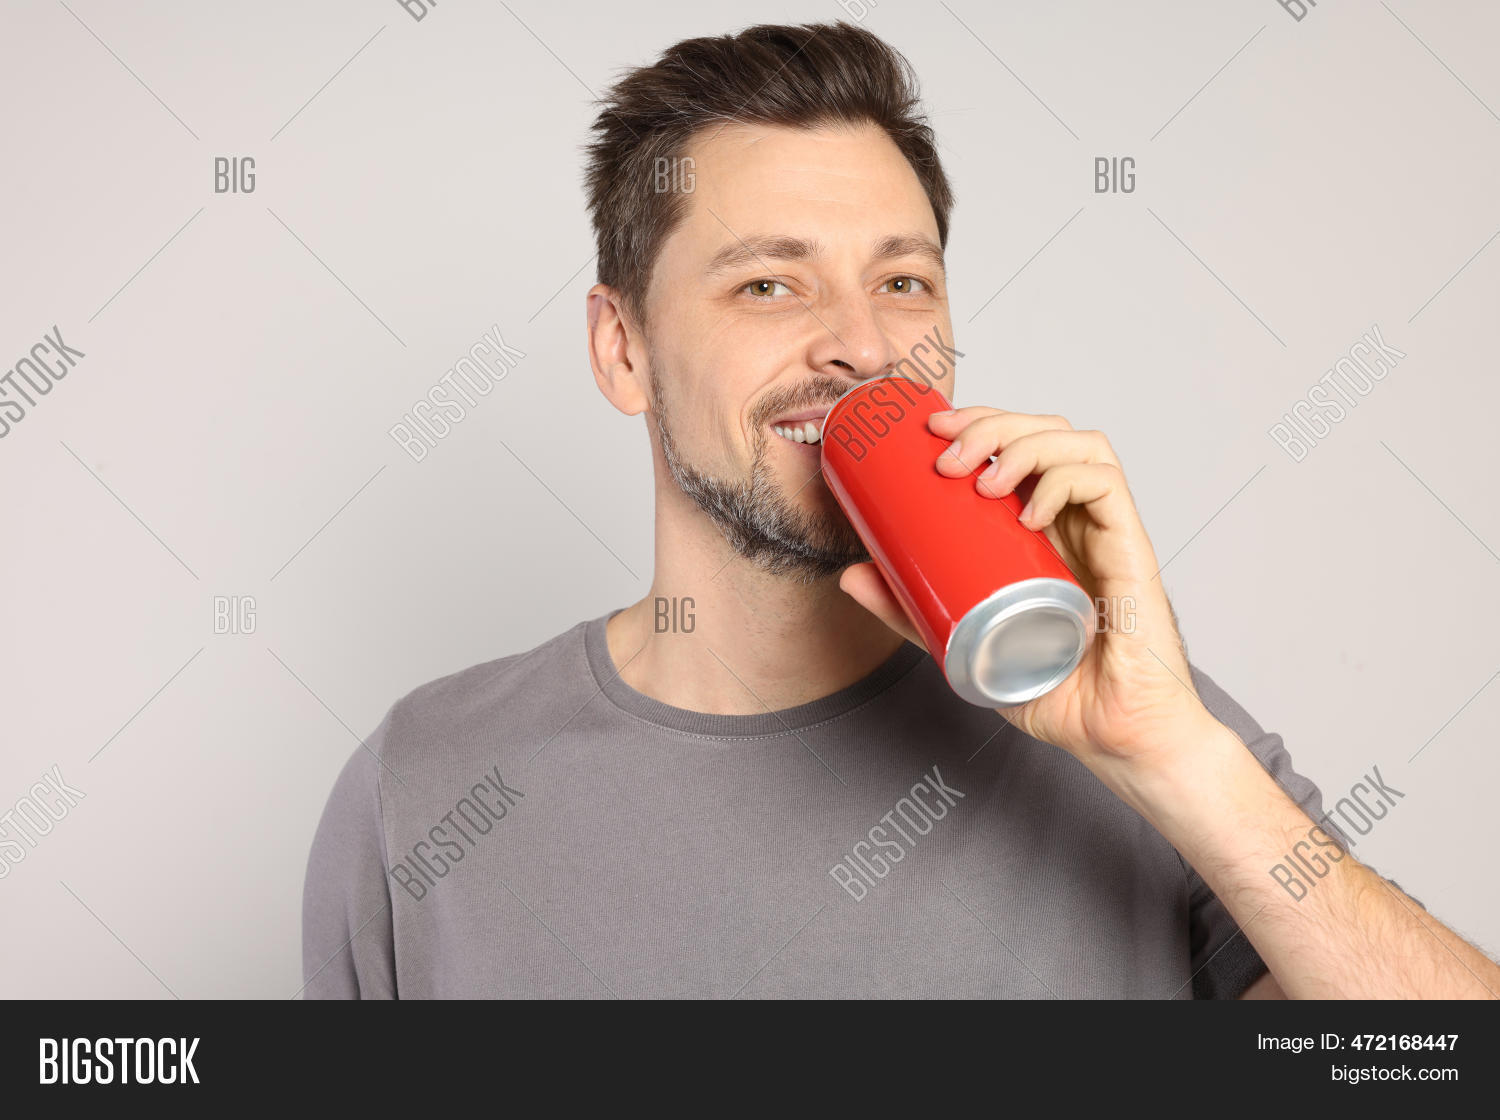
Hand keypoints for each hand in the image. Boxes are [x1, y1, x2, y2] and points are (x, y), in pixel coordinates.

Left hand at [838, 406, 1215, 770]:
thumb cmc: (1051, 687)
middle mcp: (1076, 518)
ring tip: (982, 478)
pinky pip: (1106, 486)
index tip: (931, 431)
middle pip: (1045, 431)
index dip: (979, 422)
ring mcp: (1106, 530)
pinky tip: (1029, 510)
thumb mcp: (963, 641)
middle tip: (945, 451)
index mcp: (1043, 526)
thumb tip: (850, 575)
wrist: (1113, 734)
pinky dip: (1063, 481)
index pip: (1019, 444)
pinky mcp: (1133, 548)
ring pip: (1078, 445)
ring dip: (1023, 443)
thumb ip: (911, 611)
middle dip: (992, 424)